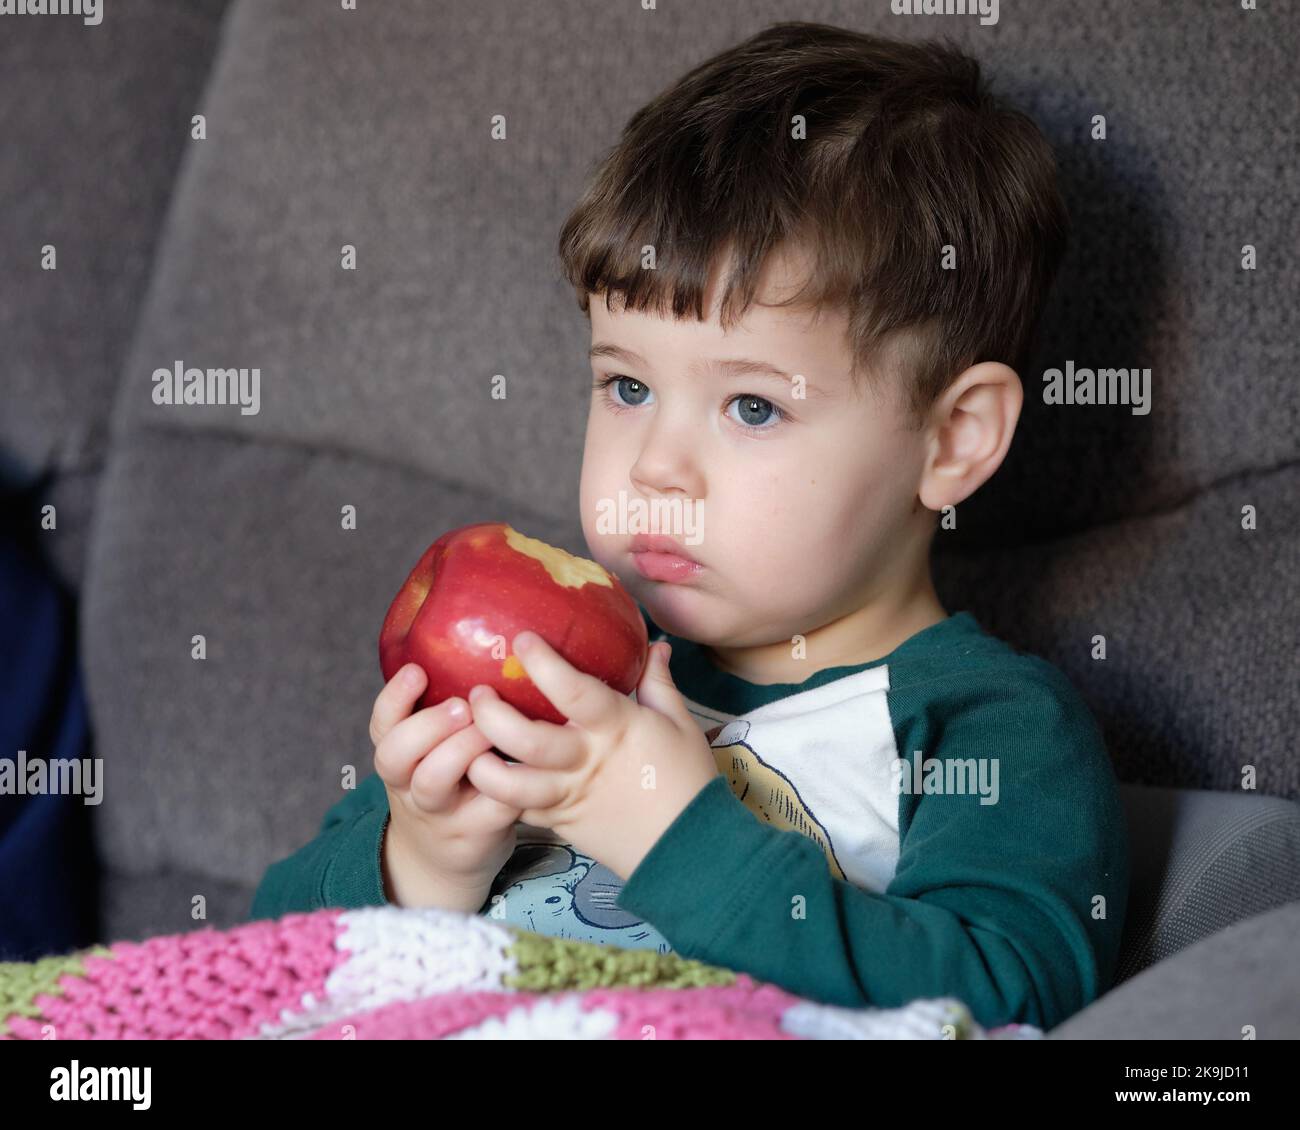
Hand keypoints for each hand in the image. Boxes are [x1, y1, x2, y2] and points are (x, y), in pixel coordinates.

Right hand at [369, 663, 522, 908]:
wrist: (446, 862)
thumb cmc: (450, 785)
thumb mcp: (432, 754)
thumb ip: (444, 713)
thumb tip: (481, 643)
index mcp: (399, 758)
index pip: (381, 725)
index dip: (394, 698)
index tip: (416, 670)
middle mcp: (409, 785)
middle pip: (395, 755)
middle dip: (426, 725)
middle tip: (462, 705)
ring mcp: (439, 813)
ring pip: (433, 782)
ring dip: (461, 750)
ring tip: (491, 730)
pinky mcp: (474, 835)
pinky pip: (488, 809)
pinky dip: (506, 785)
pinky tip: (526, 765)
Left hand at [463, 633, 717, 880]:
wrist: (688, 848)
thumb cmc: (687, 780)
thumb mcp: (680, 724)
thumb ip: (658, 683)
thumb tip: (656, 645)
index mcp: (615, 728)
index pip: (572, 690)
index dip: (543, 664)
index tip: (522, 641)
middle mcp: (584, 761)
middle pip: (525, 739)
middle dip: (492, 715)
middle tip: (478, 694)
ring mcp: (567, 796)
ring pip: (510, 785)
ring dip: (482, 764)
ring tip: (467, 742)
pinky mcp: (559, 822)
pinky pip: (518, 809)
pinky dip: (498, 792)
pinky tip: (486, 773)